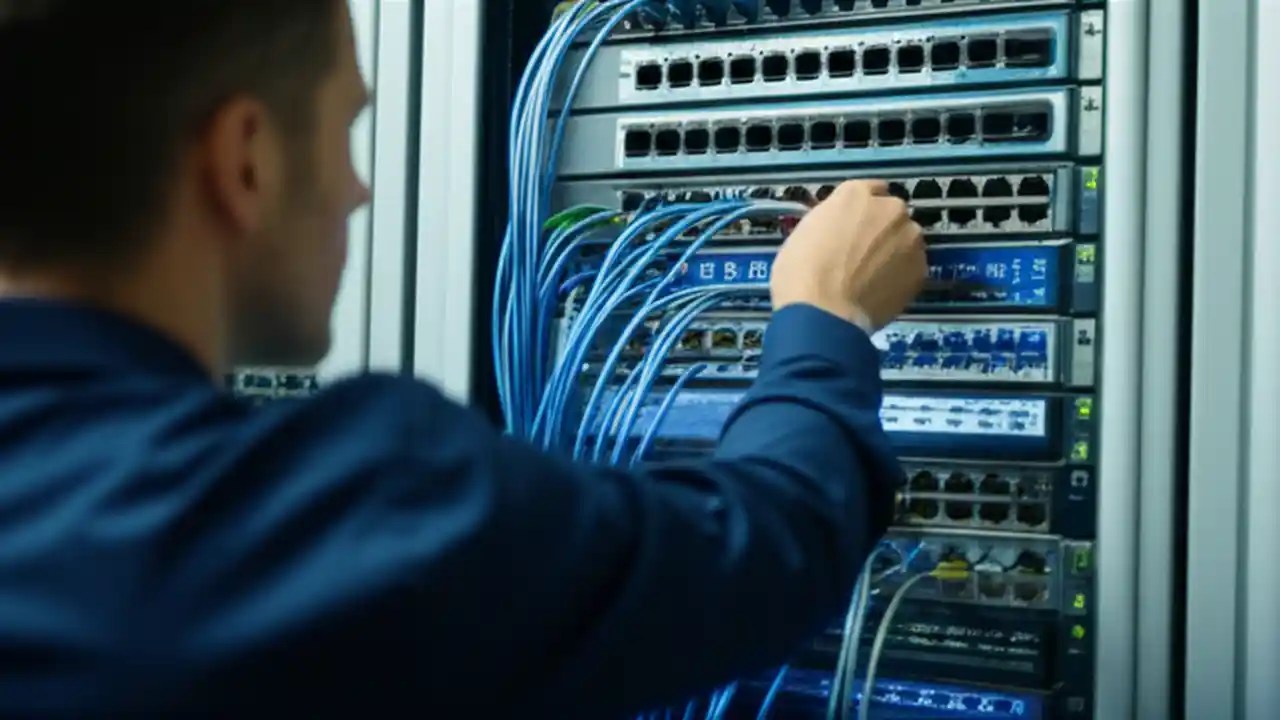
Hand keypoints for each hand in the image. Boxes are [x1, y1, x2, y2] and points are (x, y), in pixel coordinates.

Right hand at [770, 180, 925, 331]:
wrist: (825, 313)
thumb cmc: (801, 273)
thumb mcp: (805, 233)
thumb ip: (830, 223)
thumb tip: (839, 232)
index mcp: (855, 194)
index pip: (870, 190)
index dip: (861, 211)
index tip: (854, 226)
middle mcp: (890, 208)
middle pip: (891, 214)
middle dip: (881, 229)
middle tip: (863, 254)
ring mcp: (910, 238)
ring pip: (906, 240)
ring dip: (895, 251)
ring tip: (874, 277)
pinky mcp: (921, 269)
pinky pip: (911, 267)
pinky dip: (901, 276)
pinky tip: (882, 292)